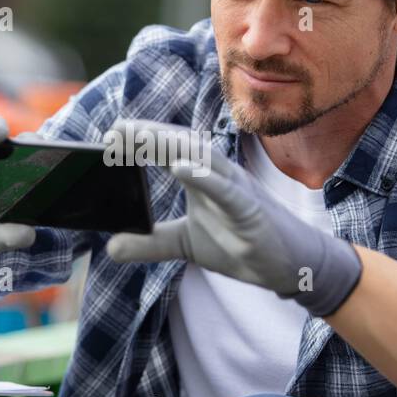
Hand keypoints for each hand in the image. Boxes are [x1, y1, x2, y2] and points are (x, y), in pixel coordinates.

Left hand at [104, 119, 361, 316]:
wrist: (287, 266)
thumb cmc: (239, 244)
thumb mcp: (185, 244)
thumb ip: (149, 243)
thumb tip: (110, 248)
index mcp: (202, 179)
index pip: (169, 151)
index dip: (142, 141)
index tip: (109, 136)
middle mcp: (218, 176)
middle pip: (183, 145)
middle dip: (152, 135)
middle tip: (119, 130)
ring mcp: (236, 190)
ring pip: (205, 158)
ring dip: (174, 146)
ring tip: (143, 138)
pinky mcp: (251, 211)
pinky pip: (228, 190)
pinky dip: (206, 178)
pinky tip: (183, 170)